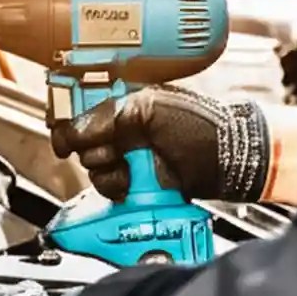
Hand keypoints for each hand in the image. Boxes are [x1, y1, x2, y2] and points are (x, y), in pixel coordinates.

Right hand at [50, 85, 270, 202]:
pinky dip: (117, 191)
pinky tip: (133, 187)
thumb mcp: (150, 109)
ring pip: (95, 170)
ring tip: (131, 173)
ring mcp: (132, 158)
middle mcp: (125, 130)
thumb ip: (107, 116)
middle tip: (116, 153)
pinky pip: (111, 191)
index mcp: (126, 104)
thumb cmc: (202, 126)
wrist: (231, 161)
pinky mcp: (139, 185)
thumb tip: (73, 131)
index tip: (64, 141)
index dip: (69, 126)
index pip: (82, 111)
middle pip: (83, 144)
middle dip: (94, 152)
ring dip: (108, 174)